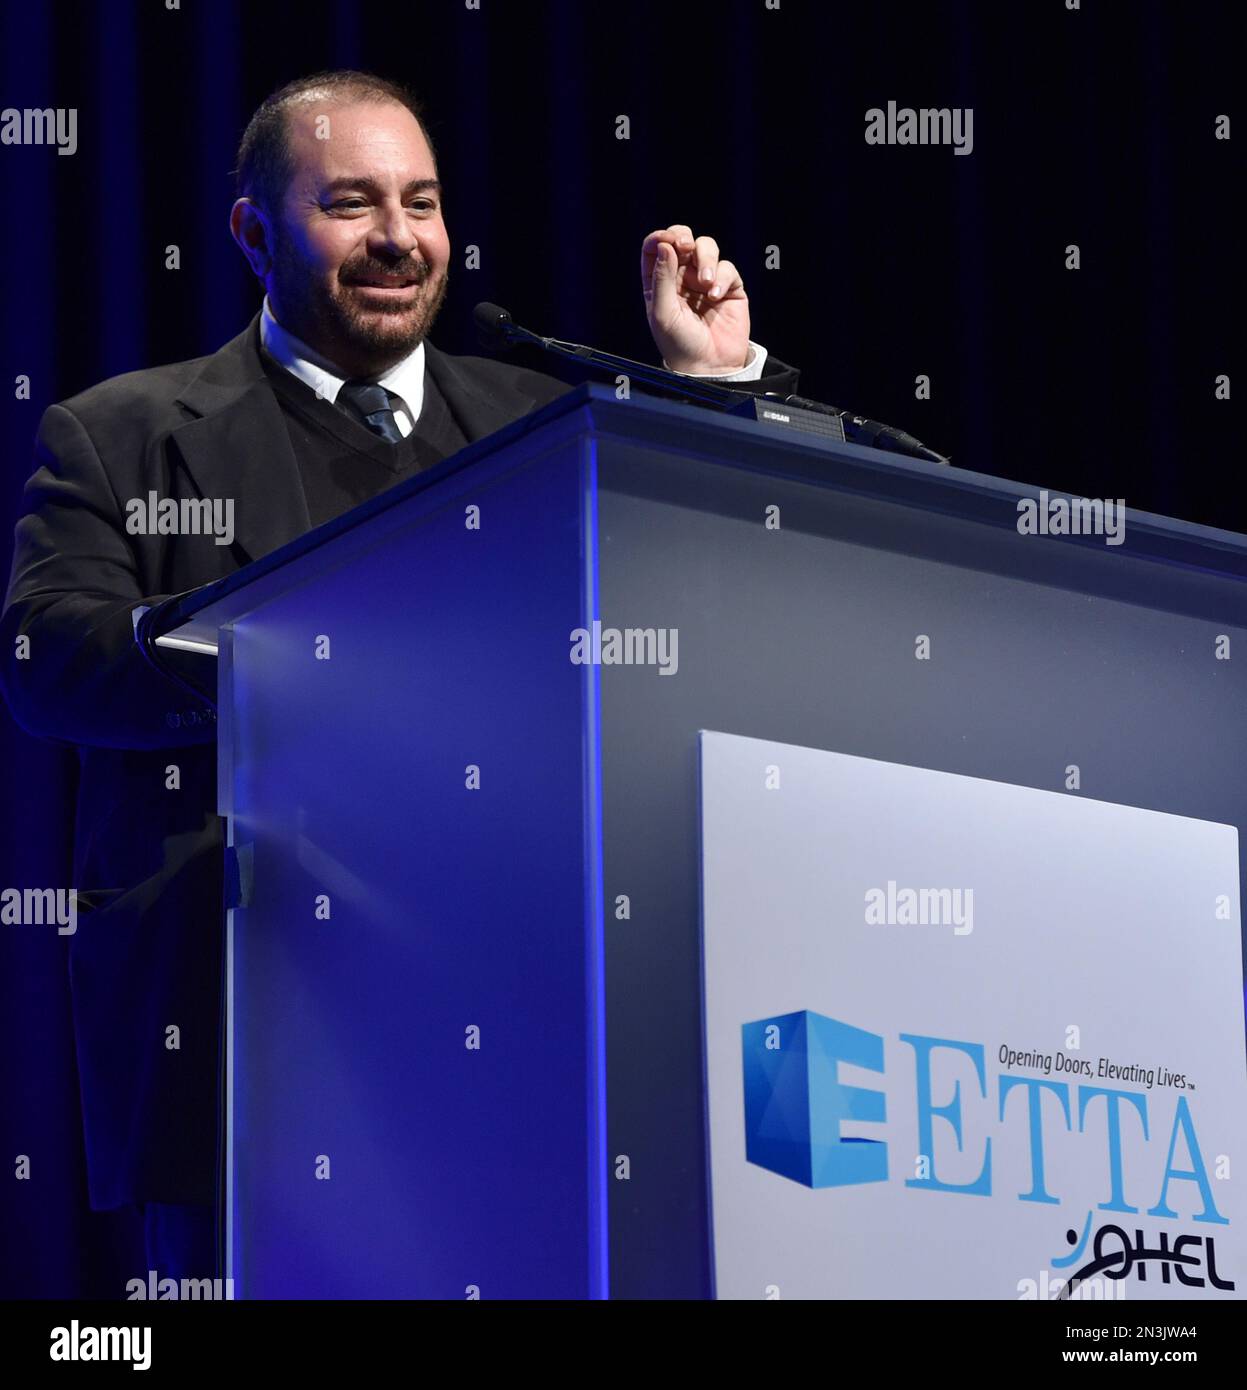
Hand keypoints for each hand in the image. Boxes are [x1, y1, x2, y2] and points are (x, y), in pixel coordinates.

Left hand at [640, 224, 750, 373]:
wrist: (709, 367)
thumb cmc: (679, 345)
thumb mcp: (662, 313)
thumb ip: (662, 278)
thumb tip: (664, 245)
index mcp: (660, 283)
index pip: (656, 248)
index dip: (661, 238)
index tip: (667, 241)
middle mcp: (682, 278)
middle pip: (682, 239)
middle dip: (684, 237)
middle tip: (686, 247)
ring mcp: (706, 280)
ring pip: (707, 247)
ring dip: (706, 258)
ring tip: (706, 282)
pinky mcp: (728, 287)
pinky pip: (727, 268)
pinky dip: (722, 277)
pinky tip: (716, 296)